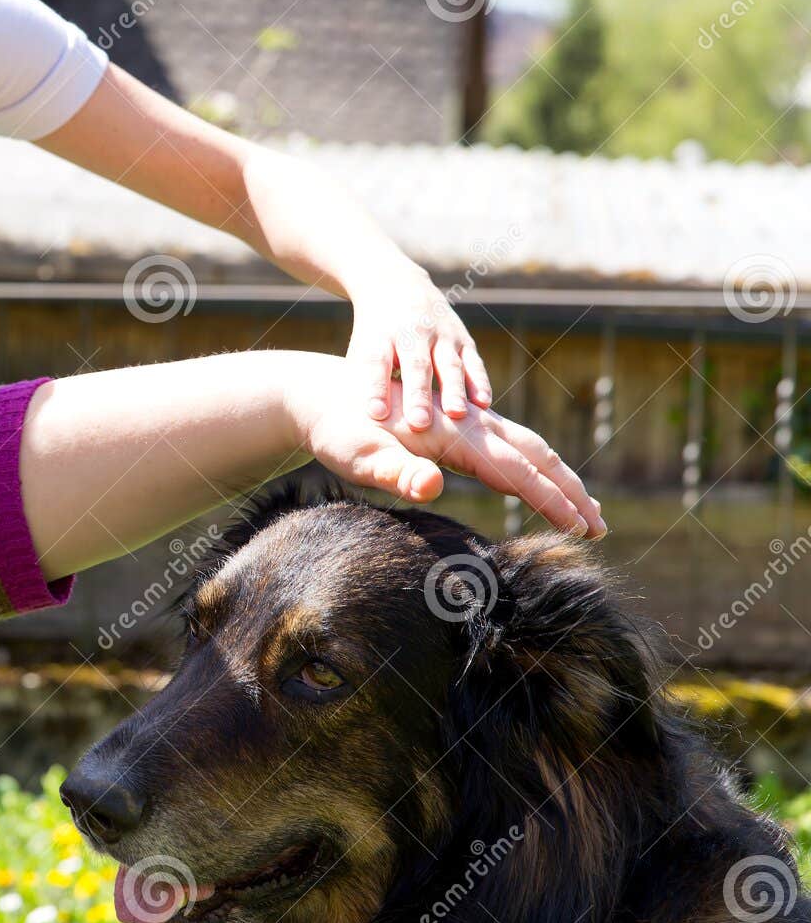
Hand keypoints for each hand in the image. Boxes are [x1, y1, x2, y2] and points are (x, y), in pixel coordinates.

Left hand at [288, 358, 605, 537]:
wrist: (322, 394)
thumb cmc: (340, 430)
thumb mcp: (358, 455)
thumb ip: (394, 471)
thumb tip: (431, 485)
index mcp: (455, 432)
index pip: (516, 469)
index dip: (550, 499)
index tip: (581, 528)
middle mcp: (470, 421)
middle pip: (536, 455)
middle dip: (570, 491)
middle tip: (600, 528)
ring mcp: (467, 421)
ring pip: (528, 448)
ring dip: (560, 480)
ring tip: (587, 511)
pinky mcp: (458, 426)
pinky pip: (510, 446)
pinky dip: (537, 468)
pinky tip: (541, 485)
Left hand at [347, 267, 492, 429]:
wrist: (395, 284)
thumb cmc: (374, 335)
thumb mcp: (360, 349)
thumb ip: (361, 382)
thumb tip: (360, 425)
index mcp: (379, 337)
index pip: (376, 364)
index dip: (376, 389)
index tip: (376, 414)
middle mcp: (412, 333)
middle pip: (416, 366)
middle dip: (418, 395)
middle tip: (420, 424)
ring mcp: (441, 333)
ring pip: (448, 364)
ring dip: (453, 390)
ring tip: (457, 415)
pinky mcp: (463, 337)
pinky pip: (472, 361)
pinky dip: (479, 382)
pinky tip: (483, 404)